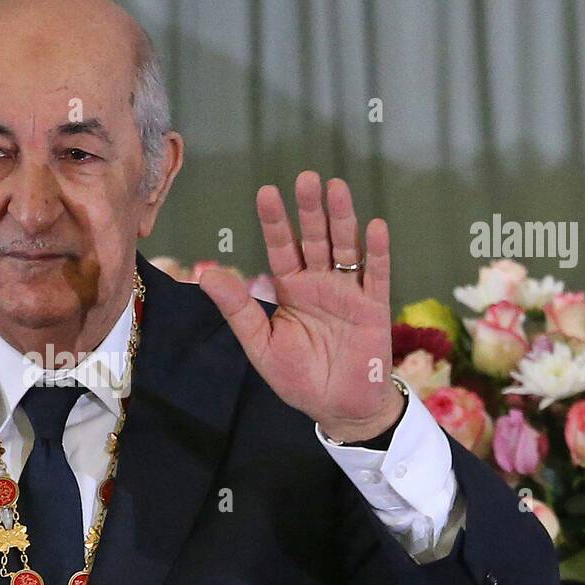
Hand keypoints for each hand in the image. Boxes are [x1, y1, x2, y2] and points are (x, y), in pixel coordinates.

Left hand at [199, 171, 401, 441]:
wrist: (338, 407)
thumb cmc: (298, 377)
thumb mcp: (260, 345)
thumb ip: (238, 310)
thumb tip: (207, 275)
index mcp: (292, 289)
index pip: (282, 248)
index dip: (276, 221)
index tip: (267, 192)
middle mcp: (320, 283)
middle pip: (316, 238)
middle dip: (310, 210)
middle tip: (306, 177)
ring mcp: (349, 292)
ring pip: (346, 248)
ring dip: (342, 219)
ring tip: (337, 187)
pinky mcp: (374, 307)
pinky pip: (377, 274)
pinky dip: (376, 252)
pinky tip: (374, 227)